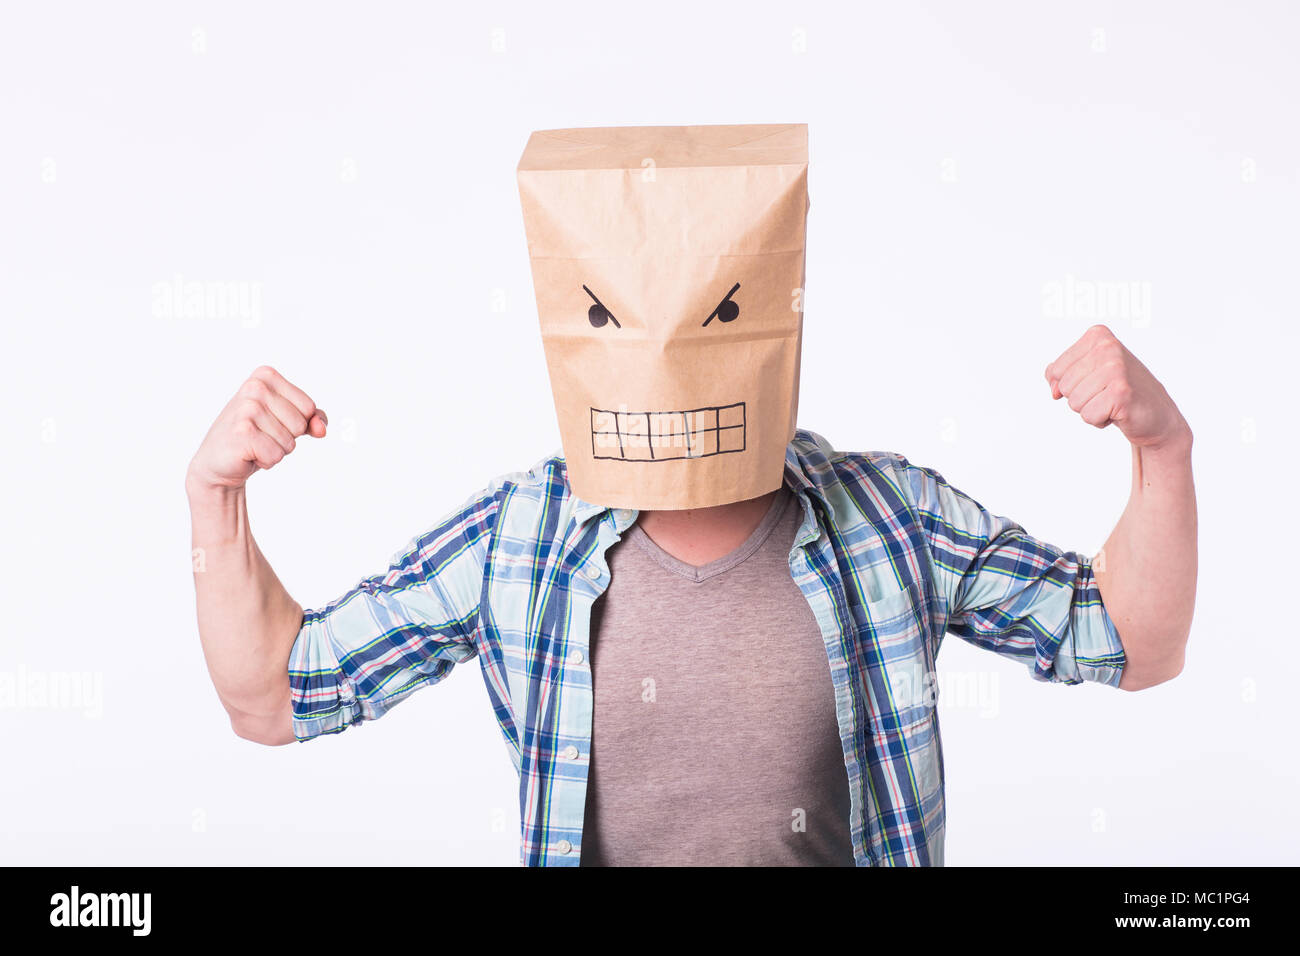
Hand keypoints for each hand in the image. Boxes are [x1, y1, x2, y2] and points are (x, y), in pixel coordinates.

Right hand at [187, 366, 326, 493]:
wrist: (219, 461)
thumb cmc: (254, 437)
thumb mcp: (287, 421)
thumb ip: (312, 419)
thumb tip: (321, 428)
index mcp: (266, 376)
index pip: (309, 407)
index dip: (296, 424)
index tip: (271, 422)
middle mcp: (255, 387)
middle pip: (300, 424)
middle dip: (286, 438)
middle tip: (260, 435)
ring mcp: (247, 408)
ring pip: (290, 442)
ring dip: (275, 451)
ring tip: (254, 444)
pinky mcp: (242, 432)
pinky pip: (276, 455)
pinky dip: (266, 461)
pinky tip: (248, 454)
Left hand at [1044, 325, 1188, 449]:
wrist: (1156, 414)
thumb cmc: (1118, 391)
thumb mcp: (1088, 372)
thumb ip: (1060, 373)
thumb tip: (1053, 389)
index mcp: (1097, 336)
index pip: (1055, 370)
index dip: (1070, 385)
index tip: (1095, 382)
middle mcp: (1108, 347)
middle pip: (1064, 387)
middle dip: (1081, 398)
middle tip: (1106, 394)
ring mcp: (1116, 369)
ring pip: (1074, 403)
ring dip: (1091, 409)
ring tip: (1112, 402)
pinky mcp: (1121, 393)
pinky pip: (1088, 416)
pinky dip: (1100, 421)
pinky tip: (1119, 412)